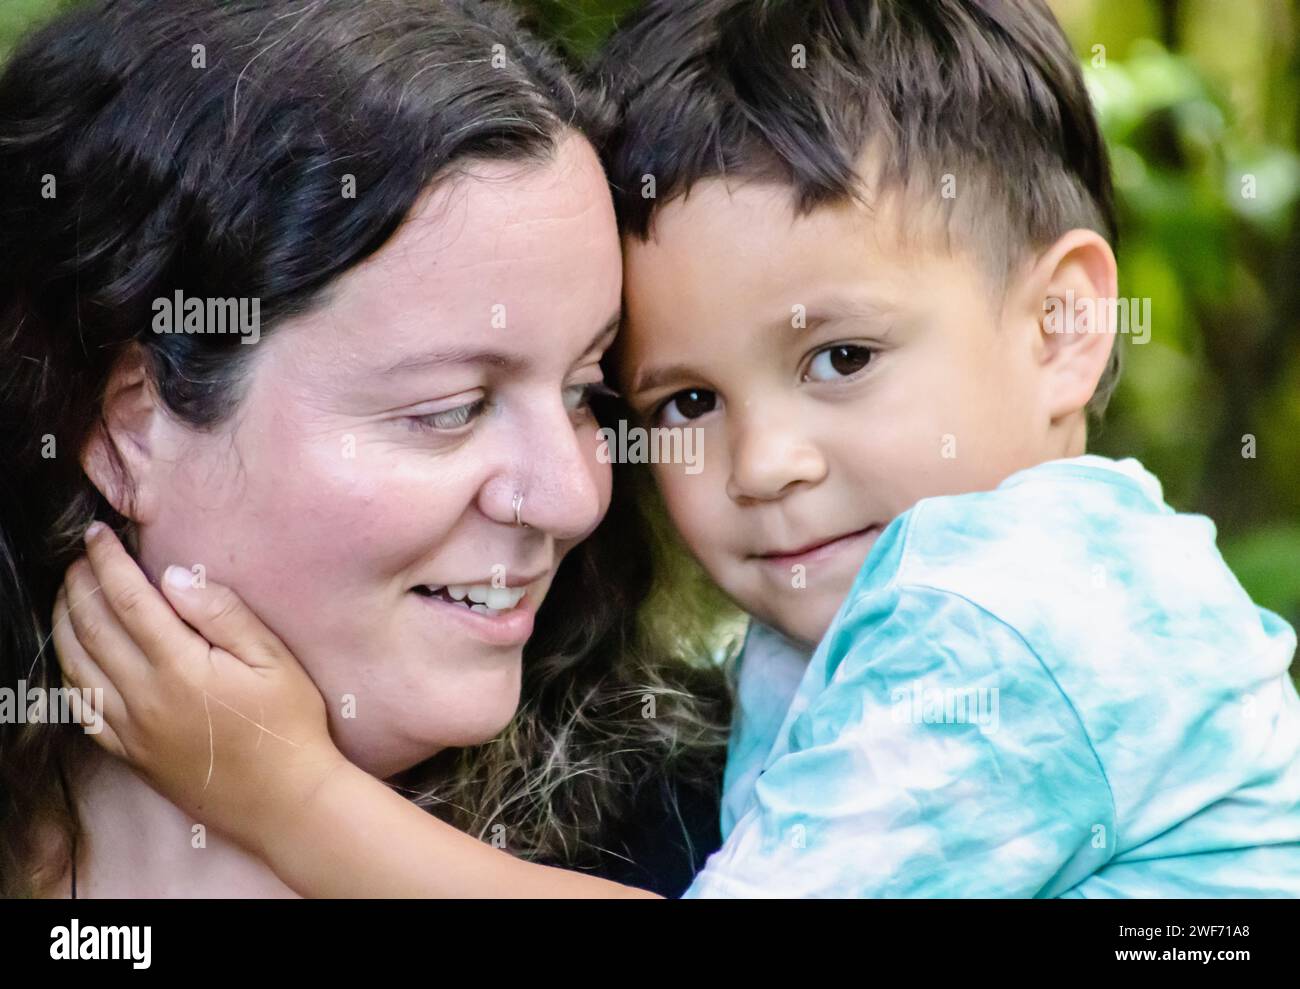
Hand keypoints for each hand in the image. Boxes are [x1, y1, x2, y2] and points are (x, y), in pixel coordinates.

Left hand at [54, 523, 346, 859]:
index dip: (107, 562)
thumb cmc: (289, 725)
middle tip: (80, 556)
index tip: (98, 534)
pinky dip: (68, 673)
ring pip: (75, 666)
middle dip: (79, 584)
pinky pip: (81, 710)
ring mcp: (131, 728)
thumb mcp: (274, 659)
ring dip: (65, 622)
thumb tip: (173, 577)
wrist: (285, 800)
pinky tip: (74, 657)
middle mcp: (144, 696)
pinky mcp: (130, 753)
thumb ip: (222, 613)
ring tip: (69, 595)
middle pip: (92, 628)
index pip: (128, 599)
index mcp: (180, 666)